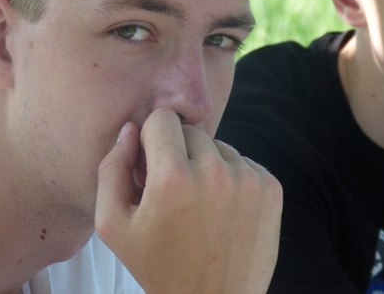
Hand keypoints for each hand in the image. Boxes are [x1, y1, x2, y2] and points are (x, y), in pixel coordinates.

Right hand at [95, 108, 281, 293]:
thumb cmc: (158, 266)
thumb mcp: (113, 225)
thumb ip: (112, 168)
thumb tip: (130, 129)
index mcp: (173, 177)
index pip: (162, 118)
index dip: (152, 139)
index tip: (152, 166)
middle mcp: (215, 170)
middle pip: (191, 130)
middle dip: (178, 151)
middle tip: (174, 188)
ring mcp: (248, 179)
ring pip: (219, 146)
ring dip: (206, 164)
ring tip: (200, 202)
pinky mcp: (271, 188)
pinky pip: (243, 162)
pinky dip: (231, 177)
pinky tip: (222, 208)